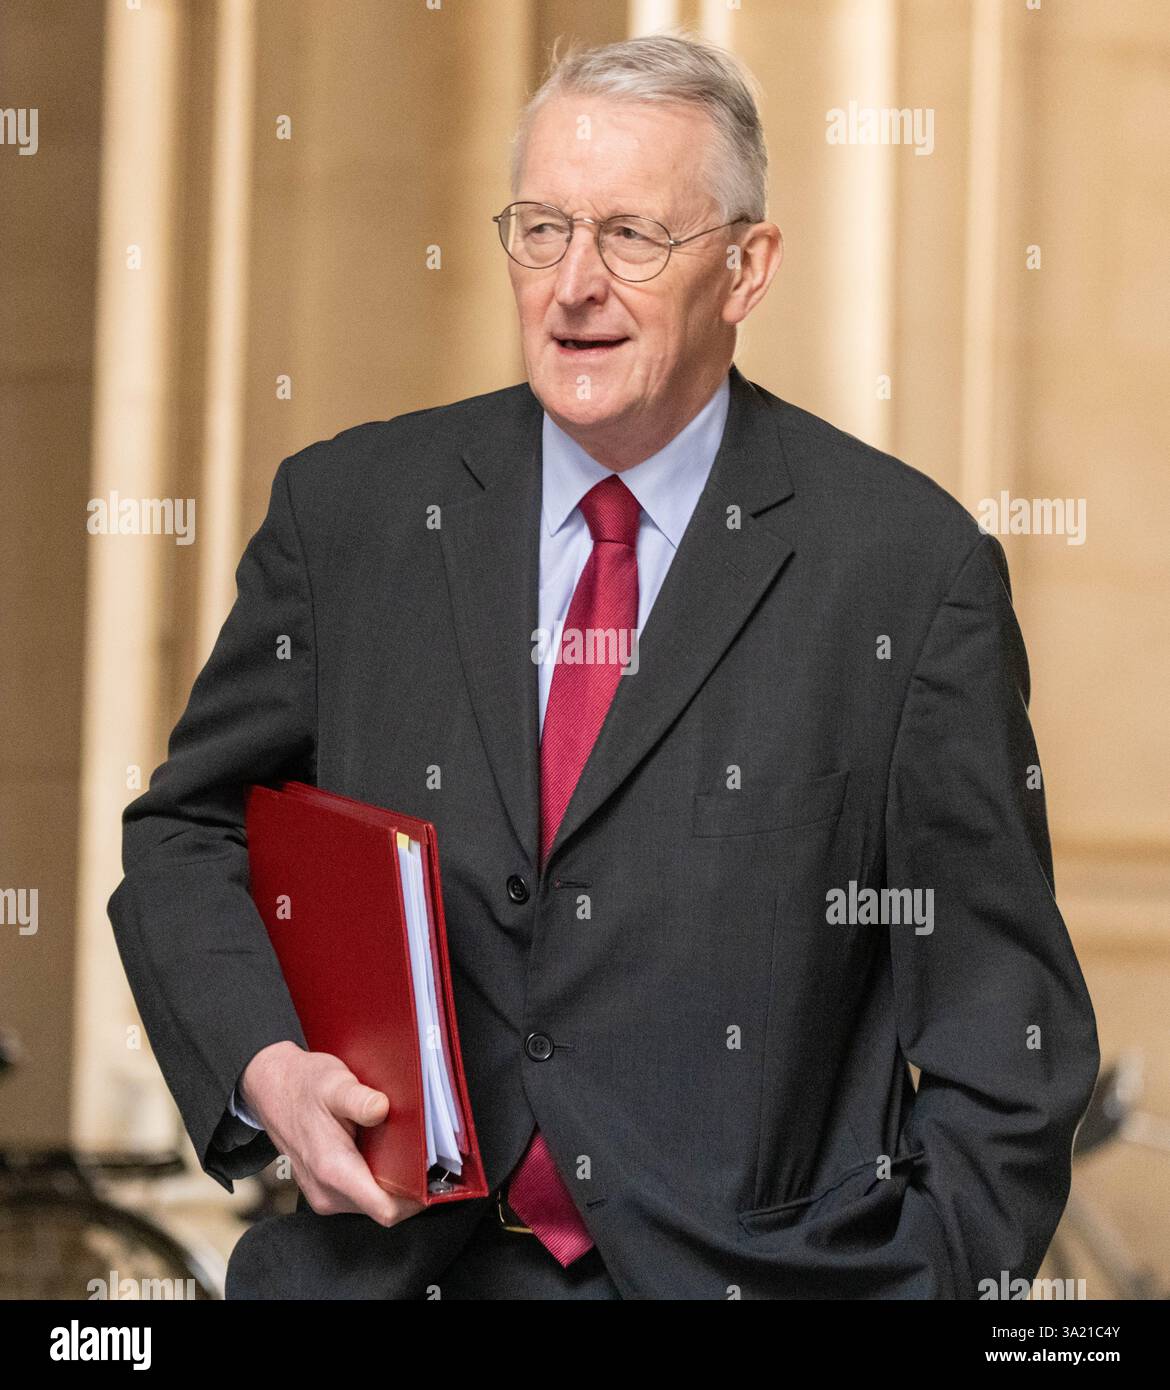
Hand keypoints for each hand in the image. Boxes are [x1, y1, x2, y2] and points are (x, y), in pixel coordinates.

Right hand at [239, 1041, 424, 1226]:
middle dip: (409, 1187)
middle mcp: (327, 1192)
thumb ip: (358, 1100)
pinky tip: (383, 1152)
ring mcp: (324, 1194)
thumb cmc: (304, 1085)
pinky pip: (361, 1195)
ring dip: (392, 1182)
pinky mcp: (324, 1190)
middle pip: (384, 1208)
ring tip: (406, 1150)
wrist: (271, 1088)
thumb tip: (382, 1108)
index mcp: (333, 1170)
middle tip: (427, 1156)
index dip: (417, 1200)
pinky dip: (376, 1178)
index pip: (386, 1210)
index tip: (436, 1177)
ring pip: (373, 1202)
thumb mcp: (334, 1083)